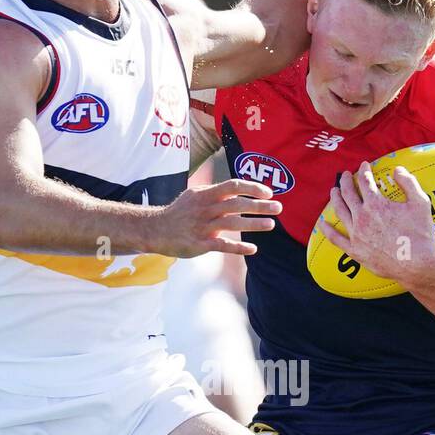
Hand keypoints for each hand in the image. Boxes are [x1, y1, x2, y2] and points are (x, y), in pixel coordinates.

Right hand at [151, 178, 281, 256]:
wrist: (156, 229)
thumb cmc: (180, 212)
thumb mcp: (195, 195)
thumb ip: (216, 192)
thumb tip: (238, 188)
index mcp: (206, 194)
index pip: (233, 185)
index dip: (252, 188)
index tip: (268, 192)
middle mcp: (206, 208)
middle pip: (237, 204)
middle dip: (259, 205)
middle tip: (278, 208)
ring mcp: (203, 226)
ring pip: (232, 223)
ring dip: (254, 224)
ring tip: (271, 225)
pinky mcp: (200, 244)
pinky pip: (223, 245)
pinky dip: (239, 248)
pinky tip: (253, 249)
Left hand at [319, 161, 434, 291]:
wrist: (416, 263)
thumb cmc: (421, 233)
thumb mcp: (420, 202)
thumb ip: (408, 182)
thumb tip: (398, 169)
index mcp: (376, 204)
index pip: (366, 182)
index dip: (364, 171)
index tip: (364, 165)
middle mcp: (362, 217)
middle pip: (348, 194)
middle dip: (346, 181)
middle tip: (346, 175)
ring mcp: (356, 234)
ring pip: (340, 211)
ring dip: (335, 198)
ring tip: (334, 191)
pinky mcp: (355, 250)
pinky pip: (336, 239)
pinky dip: (328, 230)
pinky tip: (323, 224)